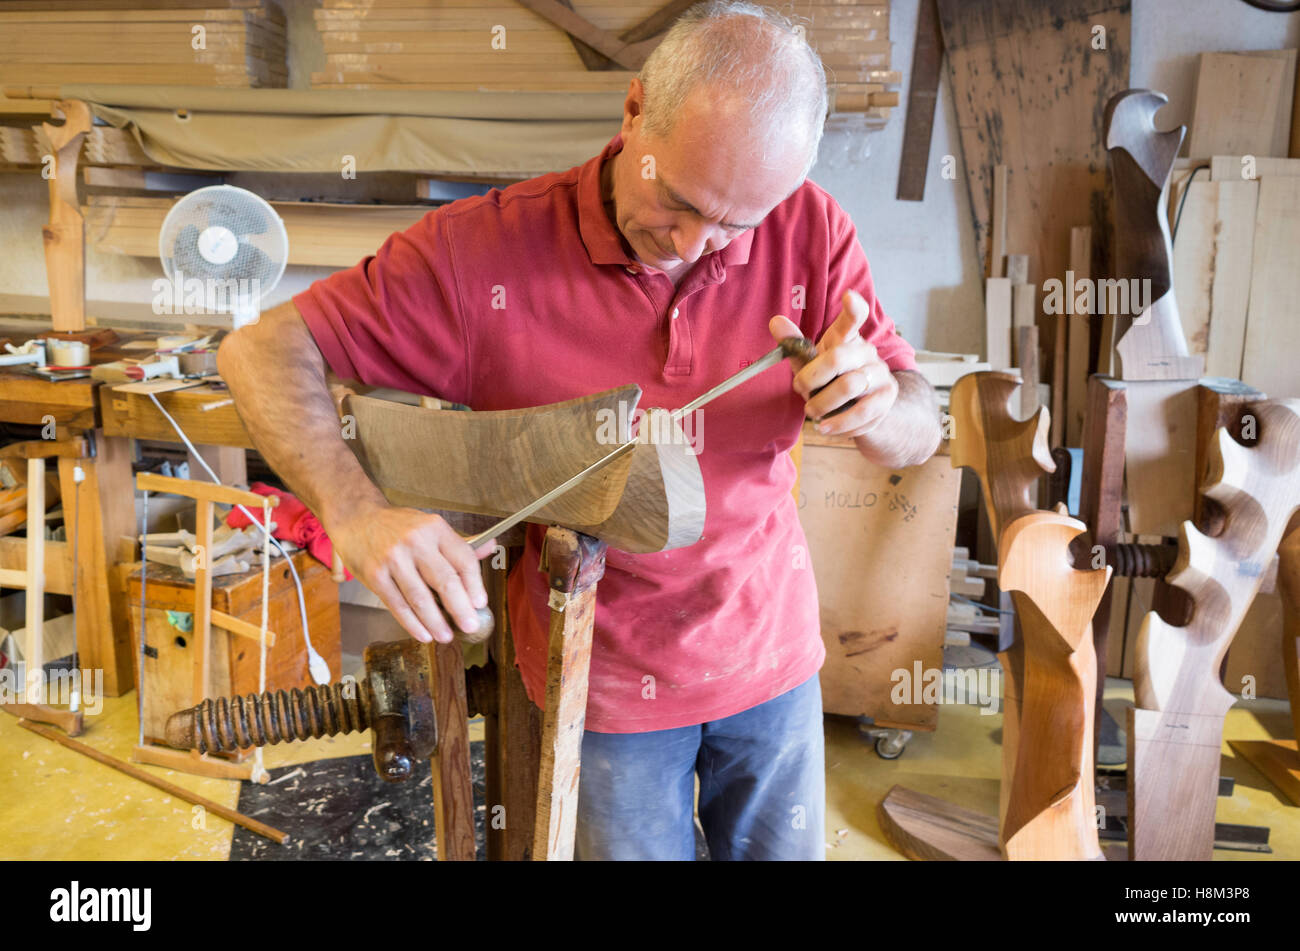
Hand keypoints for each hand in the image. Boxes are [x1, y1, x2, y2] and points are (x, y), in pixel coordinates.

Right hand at [329, 503, 495, 643]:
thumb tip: (491, 548)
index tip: (480, 604)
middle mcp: (416, 541)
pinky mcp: (374, 574)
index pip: (463, 559)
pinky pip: (397, 605)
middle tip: (470, 627)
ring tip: (446, 636)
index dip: (475, 585)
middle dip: (460, 609)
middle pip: (445, 581)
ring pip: (420, 598)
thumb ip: (458, 542)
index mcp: (435, 528)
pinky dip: (412, 623)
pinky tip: (423, 634)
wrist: (356, 518)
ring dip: (436, 622)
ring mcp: (393, 558)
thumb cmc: (398, 526)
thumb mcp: (430, 527)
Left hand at [769, 289, 898, 437]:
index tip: (848, 296)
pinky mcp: (885, 399)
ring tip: (812, 413)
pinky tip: (826, 427)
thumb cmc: (833, 381)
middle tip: (800, 391)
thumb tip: (775, 321)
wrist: (869, 410)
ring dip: (823, 404)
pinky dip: (838, 424)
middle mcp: (867, 353)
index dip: (852, 307)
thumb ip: (795, 345)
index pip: (853, 318)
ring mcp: (880, 375)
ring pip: (849, 387)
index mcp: (847, 339)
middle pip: (838, 358)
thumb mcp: (812, 363)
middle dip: (811, 378)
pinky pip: (861, 413)